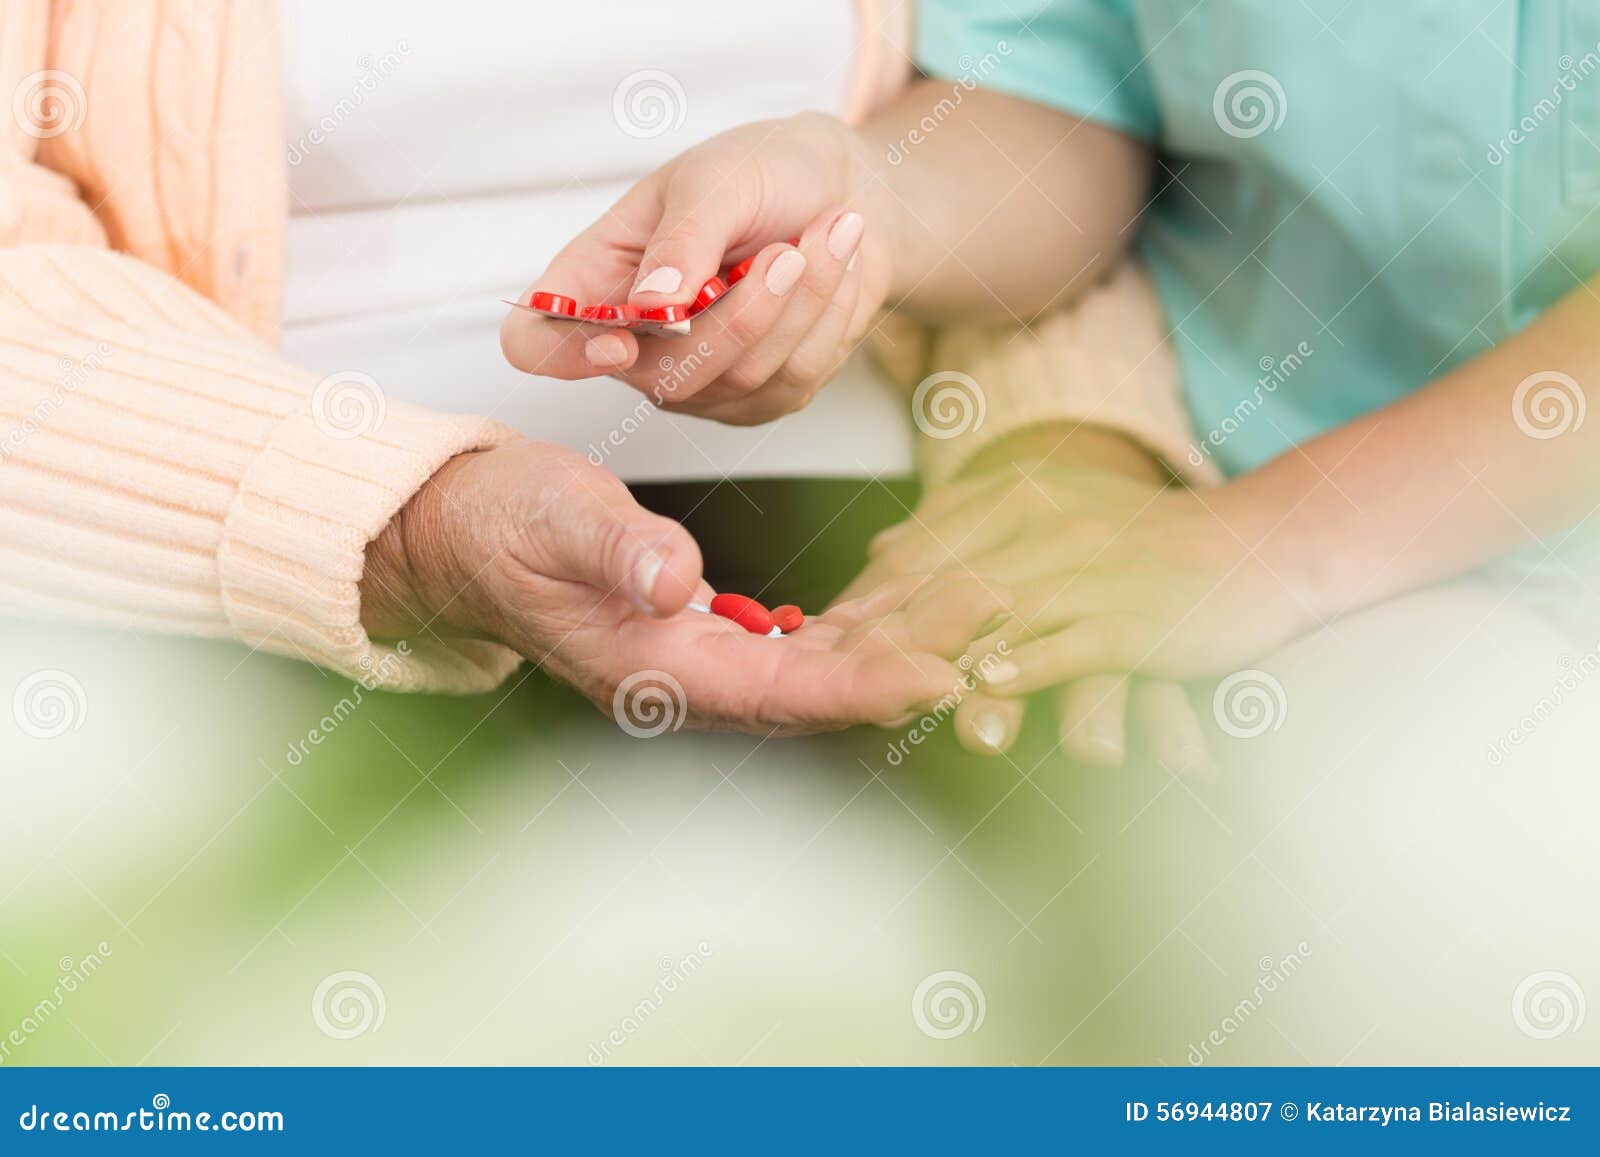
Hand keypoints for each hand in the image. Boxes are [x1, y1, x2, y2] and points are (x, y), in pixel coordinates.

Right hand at [360, 441, 1007, 733]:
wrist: (457, 535)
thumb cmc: (498, 525)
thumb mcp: (550, 519)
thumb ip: (614, 549)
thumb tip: (676, 580)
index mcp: (650, 669)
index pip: (781, 692)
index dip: (865, 684)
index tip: (941, 670)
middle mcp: (681, 682)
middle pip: (817, 688)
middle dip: (906, 655)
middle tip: (990, 609)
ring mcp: (692, 664)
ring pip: (815, 669)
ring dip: (889, 639)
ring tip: (966, 597)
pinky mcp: (699, 635)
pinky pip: (793, 645)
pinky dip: (850, 624)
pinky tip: (893, 594)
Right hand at [500, 113, 894, 424]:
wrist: (847, 190)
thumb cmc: (763, 171)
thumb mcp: (716, 179)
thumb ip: (683, 239)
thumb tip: (652, 306)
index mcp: (595, 279)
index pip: (535, 342)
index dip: (562, 355)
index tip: (622, 338)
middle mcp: (636, 344)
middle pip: (662, 377)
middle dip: (741, 315)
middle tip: (791, 249)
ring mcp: (699, 382)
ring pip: (740, 378)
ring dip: (799, 302)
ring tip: (832, 231)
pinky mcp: (761, 398)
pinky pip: (793, 378)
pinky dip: (825, 316)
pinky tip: (836, 266)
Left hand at [840, 427, 1311, 768]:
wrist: (1258, 545)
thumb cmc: (1148, 540)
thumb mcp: (1053, 513)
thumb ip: (967, 529)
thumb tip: (880, 545)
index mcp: (1022, 501)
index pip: (926, 549)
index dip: (869, 594)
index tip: (820, 633)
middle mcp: (1050, 530)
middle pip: (947, 584)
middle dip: (882, 631)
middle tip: (829, 669)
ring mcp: (1093, 573)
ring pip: (998, 617)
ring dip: (937, 656)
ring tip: (884, 689)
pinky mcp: (1134, 620)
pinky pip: (1069, 646)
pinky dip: (1024, 669)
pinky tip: (985, 688)